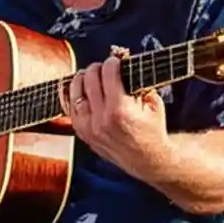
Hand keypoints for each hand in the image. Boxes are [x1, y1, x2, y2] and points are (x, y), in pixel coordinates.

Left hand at [58, 52, 169, 177]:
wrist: (148, 161)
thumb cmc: (153, 130)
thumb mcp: (153, 102)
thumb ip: (138, 83)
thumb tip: (124, 65)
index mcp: (120, 109)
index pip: (108, 74)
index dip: (112, 62)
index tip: (115, 60)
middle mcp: (101, 118)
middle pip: (89, 79)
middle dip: (97, 68)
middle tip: (103, 66)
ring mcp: (89, 127)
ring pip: (75, 92)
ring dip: (81, 79)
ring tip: (88, 74)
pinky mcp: (83, 134)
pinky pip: (70, 109)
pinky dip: (71, 95)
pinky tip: (75, 87)